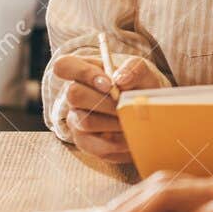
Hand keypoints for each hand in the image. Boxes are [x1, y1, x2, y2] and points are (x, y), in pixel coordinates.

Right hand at [50, 53, 164, 162]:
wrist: (149, 112)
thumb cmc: (141, 87)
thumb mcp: (144, 72)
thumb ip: (134, 68)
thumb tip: (121, 80)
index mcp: (84, 71)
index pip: (64, 66)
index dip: (83, 73)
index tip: (109, 83)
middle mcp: (74, 94)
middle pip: (74, 94)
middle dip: (105, 101)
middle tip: (125, 104)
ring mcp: (76, 119)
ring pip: (86, 121)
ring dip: (114, 122)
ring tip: (131, 120)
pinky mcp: (85, 142)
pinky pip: (96, 145)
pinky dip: (118, 142)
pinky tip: (130, 136)